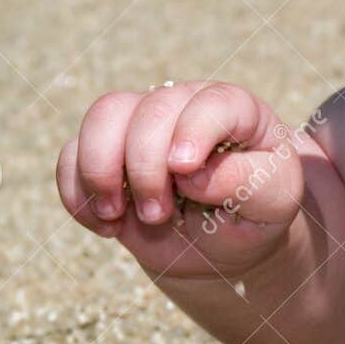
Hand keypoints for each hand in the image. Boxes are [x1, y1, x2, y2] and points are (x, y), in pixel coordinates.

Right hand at [56, 80, 304, 278]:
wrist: (223, 241)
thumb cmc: (256, 213)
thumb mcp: (273, 203)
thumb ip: (247, 184)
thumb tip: (192, 176)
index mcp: (238, 111)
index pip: (213, 102)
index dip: (193, 130)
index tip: (183, 170)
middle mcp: (186, 106)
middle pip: (150, 109)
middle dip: (145, 167)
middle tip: (159, 215)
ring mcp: (141, 124)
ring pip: (102, 117)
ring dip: (101, 171)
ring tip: (119, 216)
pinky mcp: (106, 151)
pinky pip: (70, 155)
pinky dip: (78, 194)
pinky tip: (107, 226)